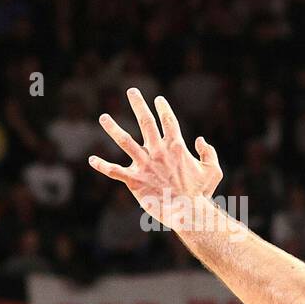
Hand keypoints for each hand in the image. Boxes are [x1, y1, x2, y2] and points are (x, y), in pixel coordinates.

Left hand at [88, 89, 222, 229]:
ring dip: (113, 128)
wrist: (187, 212)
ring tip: (104, 117)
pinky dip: (102, 166)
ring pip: (125, 141)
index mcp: (177, 147)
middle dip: (139, 105)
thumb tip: (200, 139)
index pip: (169, 122)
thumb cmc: (200, 193)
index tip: (158, 99)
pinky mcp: (134, 180)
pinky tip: (91, 160)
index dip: (164, 109)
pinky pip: (114, 171)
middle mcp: (158, 152)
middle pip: (146, 122)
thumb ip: (209, 153)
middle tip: (132, 91)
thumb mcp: (213, 171)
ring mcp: (144, 165)